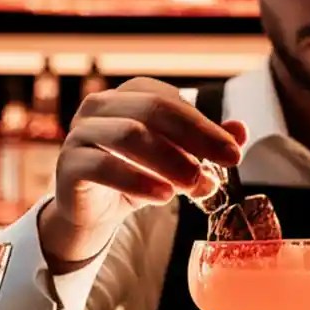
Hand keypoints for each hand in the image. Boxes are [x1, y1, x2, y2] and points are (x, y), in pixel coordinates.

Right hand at [42, 78, 246, 266]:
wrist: (93, 214)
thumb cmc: (136, 178)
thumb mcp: (176, 161)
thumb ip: (205, 145)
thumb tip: (240, 131)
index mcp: (129, 96)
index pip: (170, 100)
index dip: (205, 125)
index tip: (233, 153)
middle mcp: (101, 106)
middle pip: (152, 110)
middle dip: (194, 137)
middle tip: (224, 164)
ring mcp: (80, 133)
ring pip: (128, 135)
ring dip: (168, 160)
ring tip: (194, 184)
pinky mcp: (68, 165)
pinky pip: (102, 166)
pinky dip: (137, 181)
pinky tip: (163, 196)